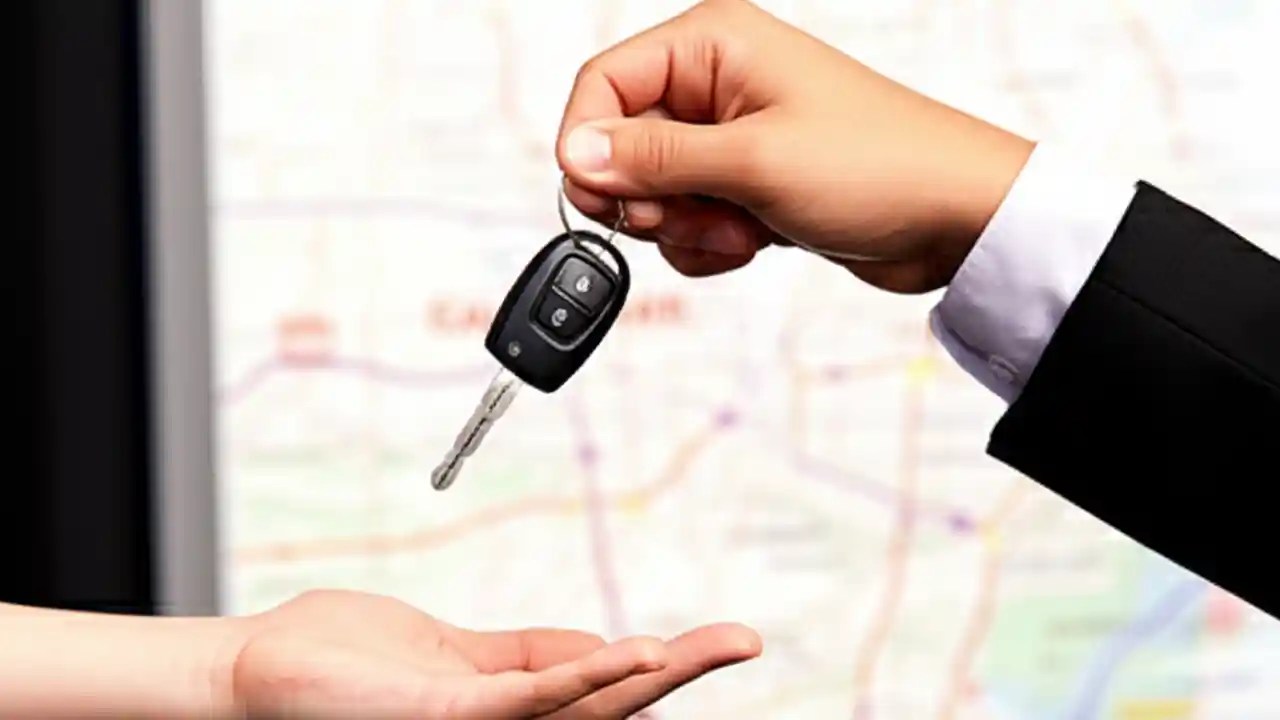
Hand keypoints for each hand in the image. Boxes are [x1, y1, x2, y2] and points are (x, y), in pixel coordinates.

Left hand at [229, 590, 760, 717]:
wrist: (259, 672)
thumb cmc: (346, 662)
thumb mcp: (460, 651)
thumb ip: (528, 652)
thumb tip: (601, 646)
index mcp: (507, 709)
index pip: (599, 689)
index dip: (658, 665)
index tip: (711, 641)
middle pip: (610, 707)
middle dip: (683, 672)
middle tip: (745, 641)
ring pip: (584, 708)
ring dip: (651, 677)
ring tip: (707, 648)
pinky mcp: (447, 716)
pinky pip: (531, 699)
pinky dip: (587, 677)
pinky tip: (633, 653)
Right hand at [556, 0, 1033, 292]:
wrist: (954, 219)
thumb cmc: (878, 165)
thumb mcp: (752, 162)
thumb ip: (653, 159)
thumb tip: (575, 153)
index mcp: (713, 45)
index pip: (603, 84)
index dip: (590, 145)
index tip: (603, 198)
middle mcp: (715, 85)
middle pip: (621, 145)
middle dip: (648, 196)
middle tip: (691, 214)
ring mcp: (729, 138)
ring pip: (652, 191)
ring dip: (684, 227)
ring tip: (742, 226)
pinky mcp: (744, 184)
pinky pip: (687, 220)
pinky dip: (708, 243)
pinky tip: (754, 240)